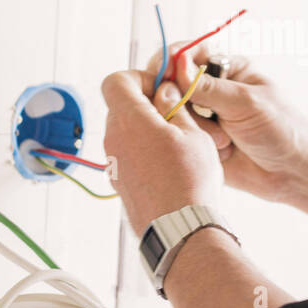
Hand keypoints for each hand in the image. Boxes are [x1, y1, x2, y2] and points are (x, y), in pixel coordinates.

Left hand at [100, 68, 223, 234]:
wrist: (180, 229)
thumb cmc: (190, 182)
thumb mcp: (193, 134)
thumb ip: (175, 107)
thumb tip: (164, 92)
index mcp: (130, 120)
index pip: (116, 81)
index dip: (140, 77)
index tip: (162, 88)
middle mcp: (114, 139)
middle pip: (121, 105)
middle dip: (148, 103)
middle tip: (177, 114)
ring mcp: (113, 161)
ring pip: (126, 129)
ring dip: (147, 127)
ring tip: (179, 142)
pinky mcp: (119, 179)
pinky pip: (127, 152)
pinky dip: (144, 149)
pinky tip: (170, 163)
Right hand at [146, 43, 307, 204]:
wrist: (294, 173)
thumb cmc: (282, 129)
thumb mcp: (246, 102)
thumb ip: (209, 87)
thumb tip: (176, 65)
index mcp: (226, 70)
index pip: (186, 55)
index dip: (169, 61)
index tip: (162, 73)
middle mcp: (211, 91)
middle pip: (171, 84)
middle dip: (180, 101)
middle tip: (198, 116)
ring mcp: (203, 118)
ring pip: (173, 114)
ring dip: (194, 127)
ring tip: (224, 142)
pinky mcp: (199, 143)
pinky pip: (179, 139)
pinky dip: (193, 145)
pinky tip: (219, 153)